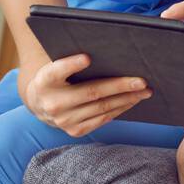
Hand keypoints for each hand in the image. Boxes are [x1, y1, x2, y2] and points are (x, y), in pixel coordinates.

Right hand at [23, 54, 151, 136]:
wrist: (40, 103)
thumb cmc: (55, 77)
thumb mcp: (55, 65)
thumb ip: (71, 60)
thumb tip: (107, 52)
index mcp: (45, 81)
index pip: (57, 70)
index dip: (72, 64)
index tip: (88, 58)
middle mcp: (53, 103)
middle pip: (91, 92)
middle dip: (120, 86)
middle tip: (142, 81)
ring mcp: (64, 120)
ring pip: (101, 108)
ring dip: (126, 99)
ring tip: (144, 91)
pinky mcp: (74, 131)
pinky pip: (102, 119)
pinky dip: (119, 109)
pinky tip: (132, 101)